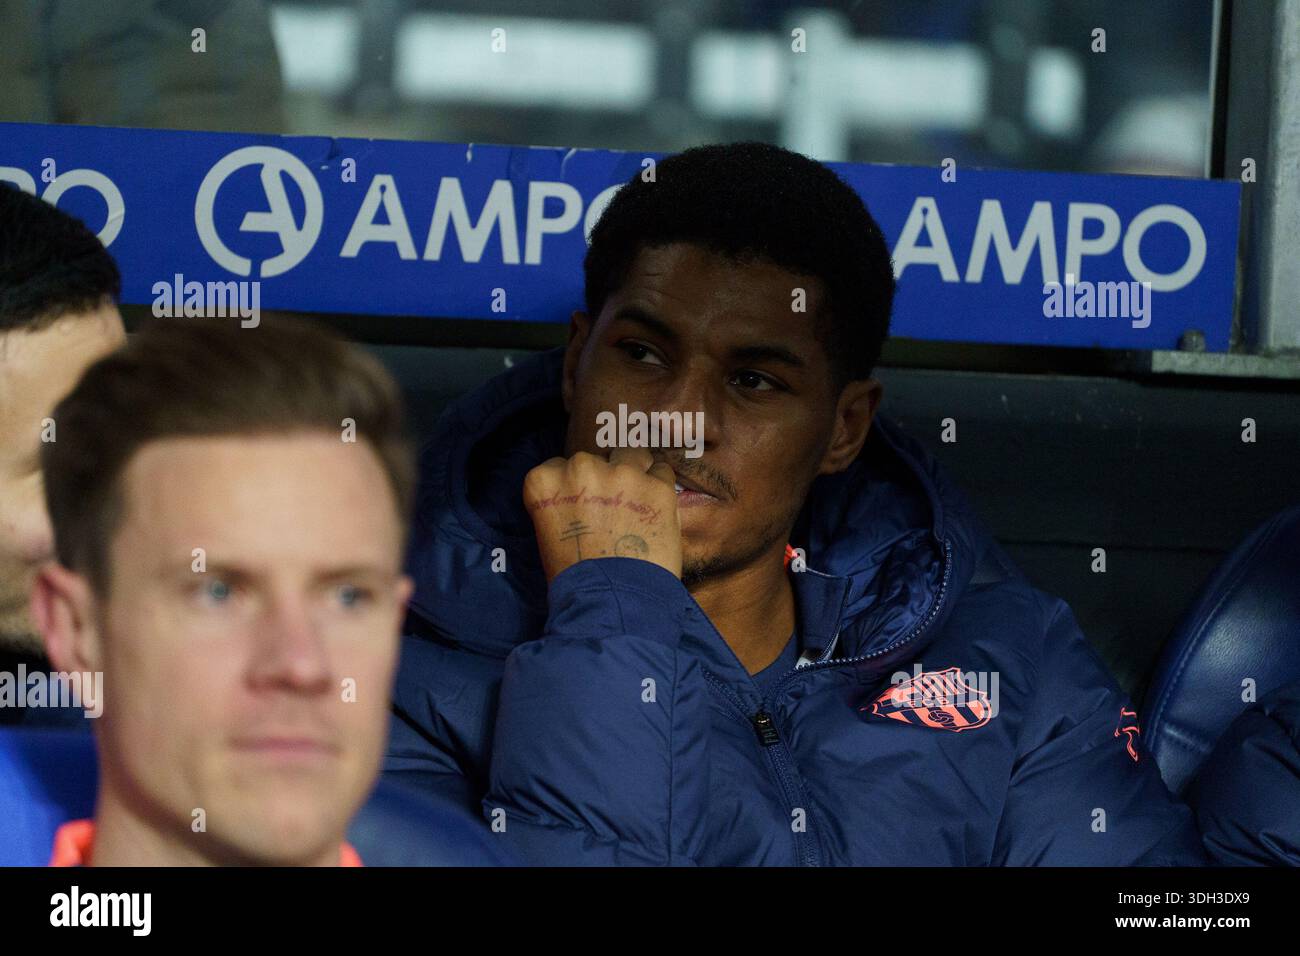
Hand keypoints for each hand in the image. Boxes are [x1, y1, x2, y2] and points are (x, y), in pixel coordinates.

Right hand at [523, 447, 680, 581]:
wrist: (611, 603)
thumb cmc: (576, 580)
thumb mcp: (549, 536)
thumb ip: (562, 504)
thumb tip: (582, 498)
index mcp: (545, 481)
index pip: (559, 467)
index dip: (575, 487)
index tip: (582, 507)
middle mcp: (581, 468)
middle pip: (596, 459)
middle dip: (604, 479)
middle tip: (612, 511)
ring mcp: (621, 474)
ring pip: (632, 456)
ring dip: (635, 474)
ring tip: (637, 505)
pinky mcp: (657, 486)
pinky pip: (663, 472)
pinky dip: (661, 489)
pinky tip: (656, 513)